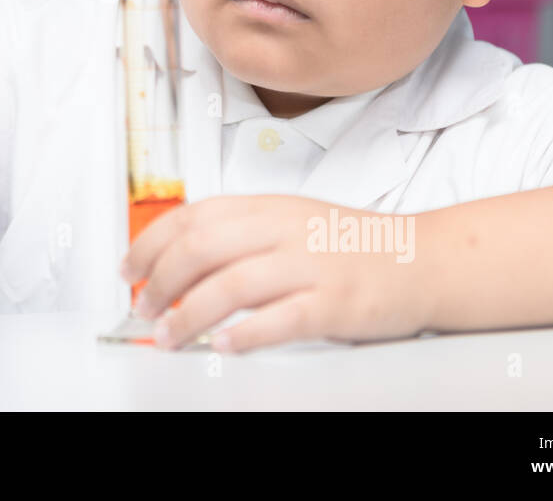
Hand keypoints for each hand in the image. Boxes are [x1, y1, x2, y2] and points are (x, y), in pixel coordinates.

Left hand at [119, 195, 432, 352]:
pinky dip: (246, 332)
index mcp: (269, 208)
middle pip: (203, 247)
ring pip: (232, 284)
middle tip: (143, 307)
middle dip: (161, 280)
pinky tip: (223, 344)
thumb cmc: (351, 246)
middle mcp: (285, 230)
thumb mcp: (290, 220)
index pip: (193, 215)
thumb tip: (179, 255)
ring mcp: (310, 265)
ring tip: (169, 335)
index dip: (151, 242)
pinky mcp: (334, 303)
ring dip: (189, 314)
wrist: (424, 259)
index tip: (129, 268)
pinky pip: (281, 317)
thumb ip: (240, 232)